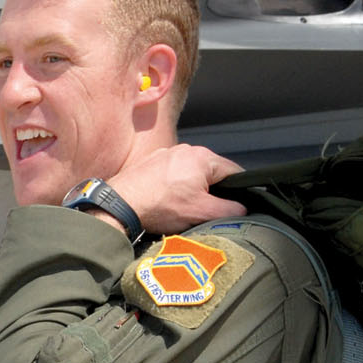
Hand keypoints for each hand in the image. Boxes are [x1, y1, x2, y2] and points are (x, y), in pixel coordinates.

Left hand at [110, 143, 245, 235]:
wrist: (119, 206)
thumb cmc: (159, 207)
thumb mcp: (202, 213)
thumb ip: (230, 210)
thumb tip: (242, 209)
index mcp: (203, 157)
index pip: (234, 172)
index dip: (238, 191)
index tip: (232, 206)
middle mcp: (185, 149)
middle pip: (210, 173)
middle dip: (210, 192)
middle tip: (200, 211)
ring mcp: (165, 154)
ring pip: (190, 174)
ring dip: (190, 190)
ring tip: (178, 208)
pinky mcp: (150, 163)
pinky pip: (170, 175)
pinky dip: (171, 188)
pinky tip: (163, 202)